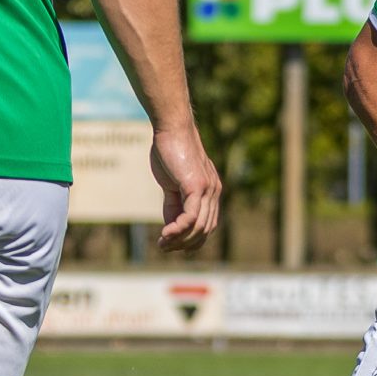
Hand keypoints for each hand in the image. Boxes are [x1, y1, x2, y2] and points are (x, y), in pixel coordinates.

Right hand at [149, 126, 222, 252]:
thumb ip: (174, 204)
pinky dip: (178, 229)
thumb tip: (172, 226)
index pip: (207, 225)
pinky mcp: (197, 186)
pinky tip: (165, 234)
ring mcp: (208, 189)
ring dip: (179, 240)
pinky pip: (191, 216)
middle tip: (163, 247)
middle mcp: (214, 192)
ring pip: (199, 226)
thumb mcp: (172, 184)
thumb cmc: (170, 152)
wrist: (172, 128)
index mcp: (211, 192)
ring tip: (162, 243)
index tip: (172, 245)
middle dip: (184, 244)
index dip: (191, 240)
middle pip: (204, 230)